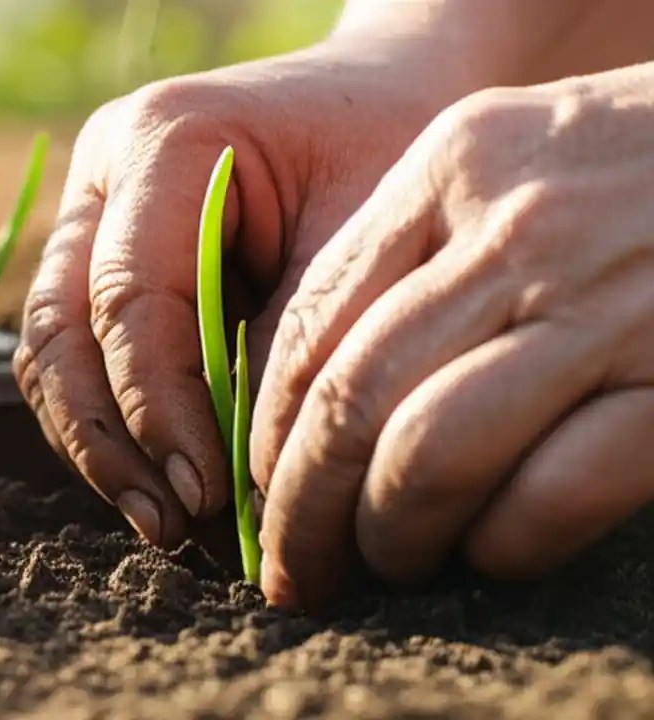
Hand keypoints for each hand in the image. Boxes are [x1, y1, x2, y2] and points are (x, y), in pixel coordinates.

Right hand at [13, 38, 464, 548]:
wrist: (387, 96)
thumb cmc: (389, 146)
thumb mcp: (365, 231)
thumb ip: (295, 340)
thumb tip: (245, 475)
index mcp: (162, 140)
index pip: (129, 298)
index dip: (159, 409)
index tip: (208, 495)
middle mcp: (102, 178)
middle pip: (59, 331)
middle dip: (108, 442)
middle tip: (171, 527)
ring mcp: (89, 222)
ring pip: (53, 357)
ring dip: (101, 448)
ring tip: (168, 525)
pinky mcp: (98, 267)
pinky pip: (80, 362)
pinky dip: (115, 429)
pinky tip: (166, 486)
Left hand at [254, 64, 653, 609]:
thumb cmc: (645, 168)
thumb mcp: (521, 158)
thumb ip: (423, 248)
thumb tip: (318, 393)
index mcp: (454, 164)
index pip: (309, 323)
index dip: (269, 432)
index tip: (259, 491)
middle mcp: (518, 228)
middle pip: (350, 399)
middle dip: (300, 507)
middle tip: (294, 568)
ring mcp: (609, 305)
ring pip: (429, 455)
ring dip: (390, 536)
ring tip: (389, 566)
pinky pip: (554, 493)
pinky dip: (507, 544)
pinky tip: (496, 553)